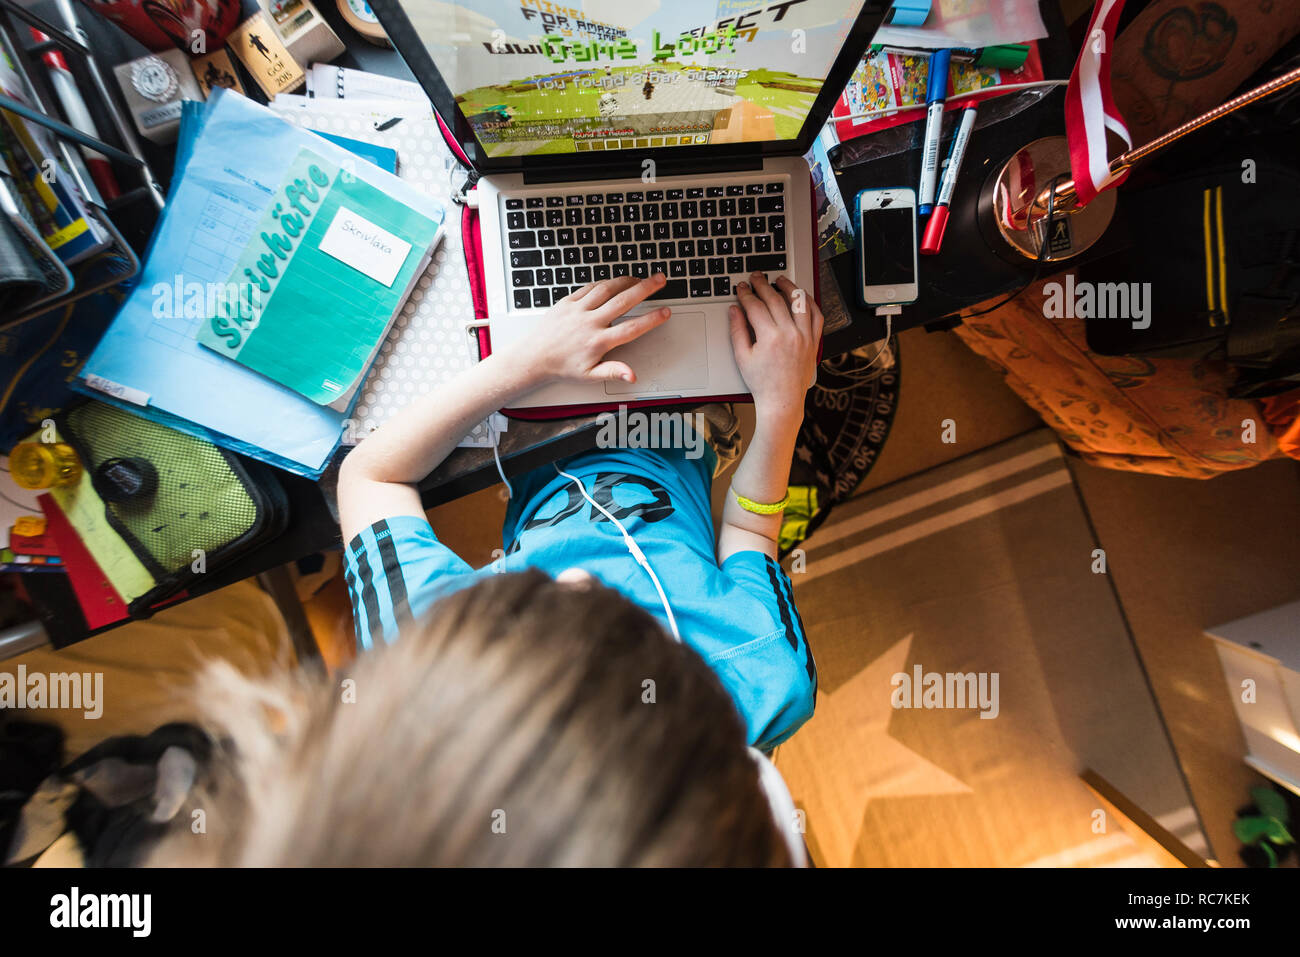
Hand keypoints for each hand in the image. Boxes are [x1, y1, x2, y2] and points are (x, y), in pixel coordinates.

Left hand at [498, 274, 671, 385]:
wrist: (534, 357)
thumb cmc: (561, 367)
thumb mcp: (589, 376)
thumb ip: (613, 372)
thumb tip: (631, 375)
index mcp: (598, 341)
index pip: (631, 328)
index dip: (651, 319)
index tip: (665, 312)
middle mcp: (590, 322)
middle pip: (624, 301)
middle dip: (645, 288)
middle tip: (660, 280)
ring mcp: (578, 309)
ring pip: (607, 289)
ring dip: (626, 281)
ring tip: (640, 278)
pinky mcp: (567, 302)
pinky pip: (589, 287)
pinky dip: (604, 283)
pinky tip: (614, 282)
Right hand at [729, 273, 822, 425]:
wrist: (782, 401)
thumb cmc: (762, 383)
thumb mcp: (742, 357)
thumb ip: (737, 330)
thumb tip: (735, 310)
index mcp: (770, 338)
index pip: (755, 306)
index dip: (746, 294)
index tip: (742, 288)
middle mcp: (790, 334)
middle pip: (775, 299)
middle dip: (763, 285)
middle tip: (756, 277)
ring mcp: (805, 337)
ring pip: (799, 302)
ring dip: (788, 287)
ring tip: (780, 280)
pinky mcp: (814, 342)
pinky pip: (816, 315)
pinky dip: (810, 302)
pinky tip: (801, 296)